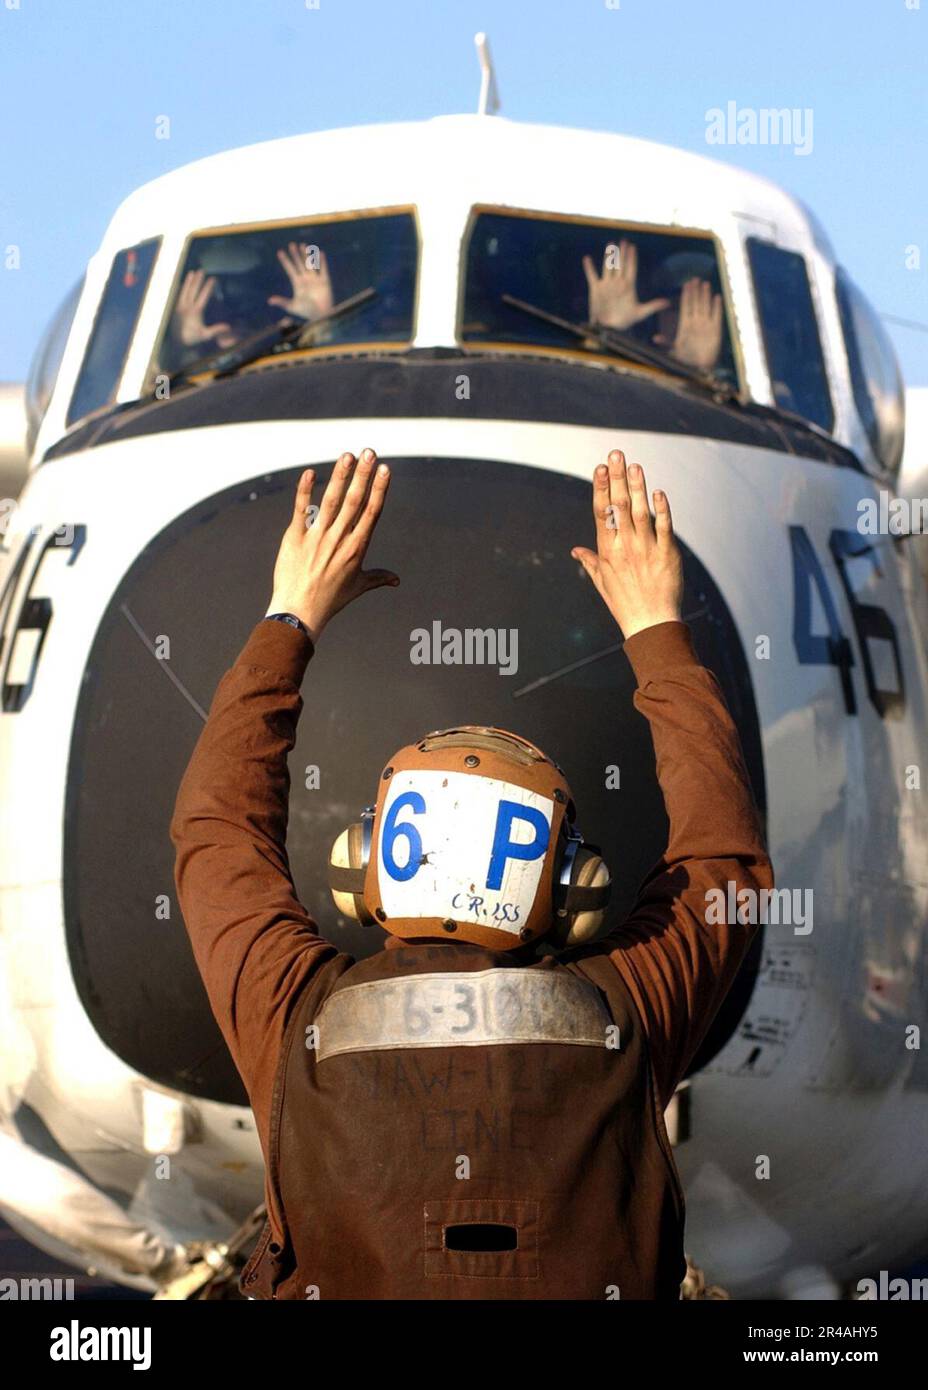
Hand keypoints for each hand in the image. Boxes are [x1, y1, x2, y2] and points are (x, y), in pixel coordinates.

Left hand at [172, 270, 233, 347]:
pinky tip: (182, 283)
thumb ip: (216, 330)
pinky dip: (181, 288)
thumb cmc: (192, 339)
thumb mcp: (205, 335)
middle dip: (198, 280)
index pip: (203, 296)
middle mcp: (186, 307)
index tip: (212, 279)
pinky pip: (178, 294)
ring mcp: (179, 306)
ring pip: (184, 290)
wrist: (176, 342)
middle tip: (202, 271)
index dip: (208, 287)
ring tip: (192, 273)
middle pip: (193, 290)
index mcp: (195, 312)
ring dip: (189, 281)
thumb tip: (228, 327)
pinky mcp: (174, 308)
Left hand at [266, 449, 398, 643]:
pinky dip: (305, 491)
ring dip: (340, 476)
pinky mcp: (295, 537)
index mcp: (357, 548)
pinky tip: (310, 472)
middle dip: (363, 474)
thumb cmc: (330, 600)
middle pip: (355, 500)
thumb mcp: (358, 587)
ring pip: (331, 501)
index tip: (385, 469)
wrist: (299, 611)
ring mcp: (317, 537)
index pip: (372, 512)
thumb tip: (396, 580)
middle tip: (370, 452)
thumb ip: (378, 578)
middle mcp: (339, 539)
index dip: (379, 489)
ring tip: (347, 455)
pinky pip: (301, 510)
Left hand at [268, 242, 333, 321]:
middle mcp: (306, 279)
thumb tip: (269, 301)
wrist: (321, 316)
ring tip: (303, 245)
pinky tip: (320, 253)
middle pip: (299, 264)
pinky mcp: (325, 282)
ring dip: (307, 255)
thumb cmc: (306, 312)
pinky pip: (323, 269)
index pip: (290, 269)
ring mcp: (315, 280)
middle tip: (291, 244)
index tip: (279, 252)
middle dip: (295, 255)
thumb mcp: (292, 306)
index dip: (285, 261)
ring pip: (310, 264)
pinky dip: (322, 262)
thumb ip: (282, 302)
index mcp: (297, 284)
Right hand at [571, 450, 682, 639]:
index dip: (600, 488)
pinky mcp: (667, 555)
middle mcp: (625, 547)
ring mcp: (647, 550)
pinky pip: (664, 528)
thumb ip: (590, 561)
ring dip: (637, 487)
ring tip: (634, 465)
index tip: (600, 467)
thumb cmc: (624, 603)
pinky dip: (661, 510)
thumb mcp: (602, 583)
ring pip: (641, 512)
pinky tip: (658, 492)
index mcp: (608, 550)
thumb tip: (575, 551)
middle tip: (617, 453)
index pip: (601, 512)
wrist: (650, 624)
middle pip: (619, 506)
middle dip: (617, 478)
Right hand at [583, 240, 669, 331]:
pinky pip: (592, 276)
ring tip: (610, 244)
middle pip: (621, 265)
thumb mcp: (641, 313)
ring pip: (608, 267)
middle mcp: (618, 283)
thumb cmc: (625, 321)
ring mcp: (607, 285)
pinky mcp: (596, 289)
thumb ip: (653, 306)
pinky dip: (589, 268)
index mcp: (629, 286)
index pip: (631, 268)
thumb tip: (667, 303)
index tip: (633, 247)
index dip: (632, 258)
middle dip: (622, 253)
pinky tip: (587, 259)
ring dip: (609, 256)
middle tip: (624, 240)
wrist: (610, 328)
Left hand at [659, 278, 721, 372]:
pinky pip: (717, 316)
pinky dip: (717, 307)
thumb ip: (667, 343)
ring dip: (705, 295)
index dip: (686, 295)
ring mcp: (706, 325)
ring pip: (706, 307)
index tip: (686, 284)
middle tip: (695, 279)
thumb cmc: (687, 360)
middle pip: (696, 303)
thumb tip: (655, 339)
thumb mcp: (675, 351)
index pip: (686, 306)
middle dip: (695, 291)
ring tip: (705, 284)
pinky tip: (717, 297)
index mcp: (685, 325)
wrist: (700, 368)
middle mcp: (696, 323)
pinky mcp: (715, 330)